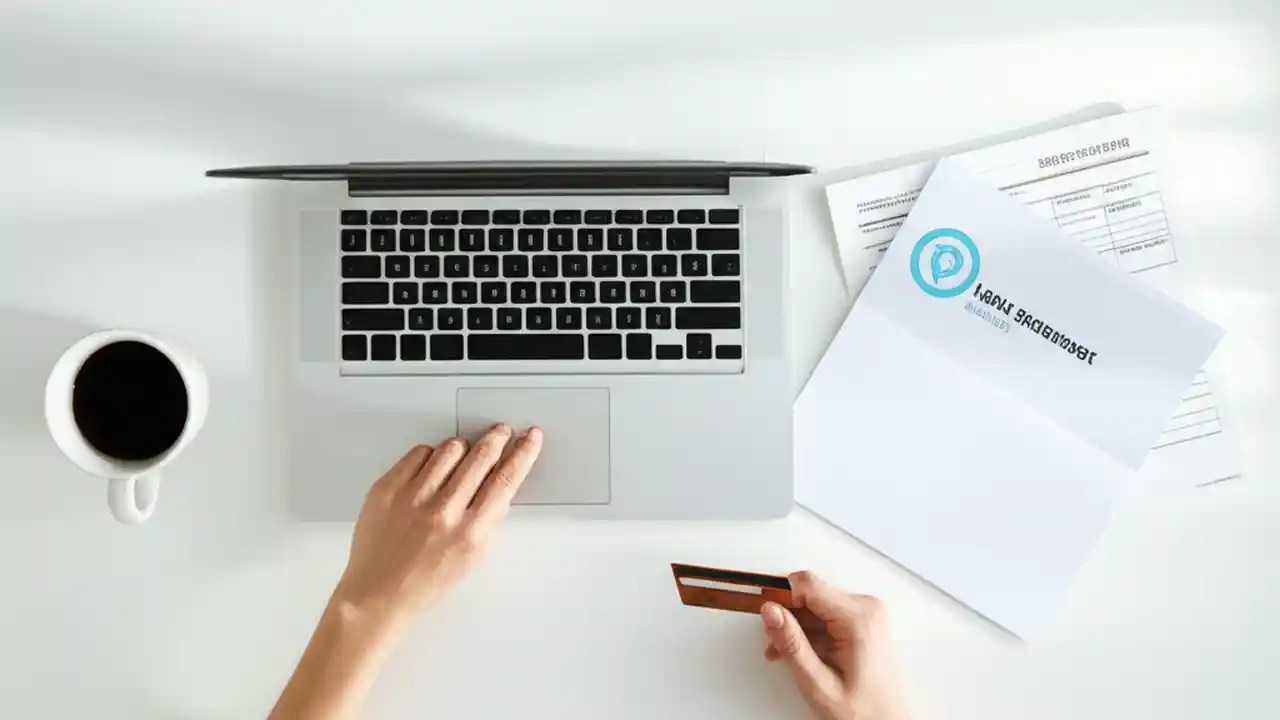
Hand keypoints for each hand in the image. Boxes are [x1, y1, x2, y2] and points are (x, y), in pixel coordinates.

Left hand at [332, 423, 543, 627]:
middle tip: (501, 431)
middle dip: (496, 438)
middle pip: (481, 457)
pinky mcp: (387, 488)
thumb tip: (500, 481)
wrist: (378, 593)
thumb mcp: (473, 557)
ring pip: (450, 449)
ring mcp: (412, 497)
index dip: (523, 453)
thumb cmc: (424, 582)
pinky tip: (431, 469)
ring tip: (462, 457)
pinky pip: (418, 453)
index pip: (505, 480)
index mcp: (470, 532)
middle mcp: (443, 511)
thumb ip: (489, 518)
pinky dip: (429, 456)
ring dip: (462, 448)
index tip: (531, 438)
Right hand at [760, 572, 908, 719]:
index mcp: (859, 619)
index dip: (781, 597)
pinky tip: (802, 653)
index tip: (767, 617)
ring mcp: (865, 613)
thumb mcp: (817, 683)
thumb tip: (771, 611)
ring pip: (814, 604)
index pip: (808, 584)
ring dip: (796, 627)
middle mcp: (866, 608)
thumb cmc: (861, 711)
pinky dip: (809, 631)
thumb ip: (792, 644)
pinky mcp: (861, 620)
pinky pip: (825, 614)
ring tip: (787, 655)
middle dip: (787, 618)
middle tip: (777, 646)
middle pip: (810, 594)